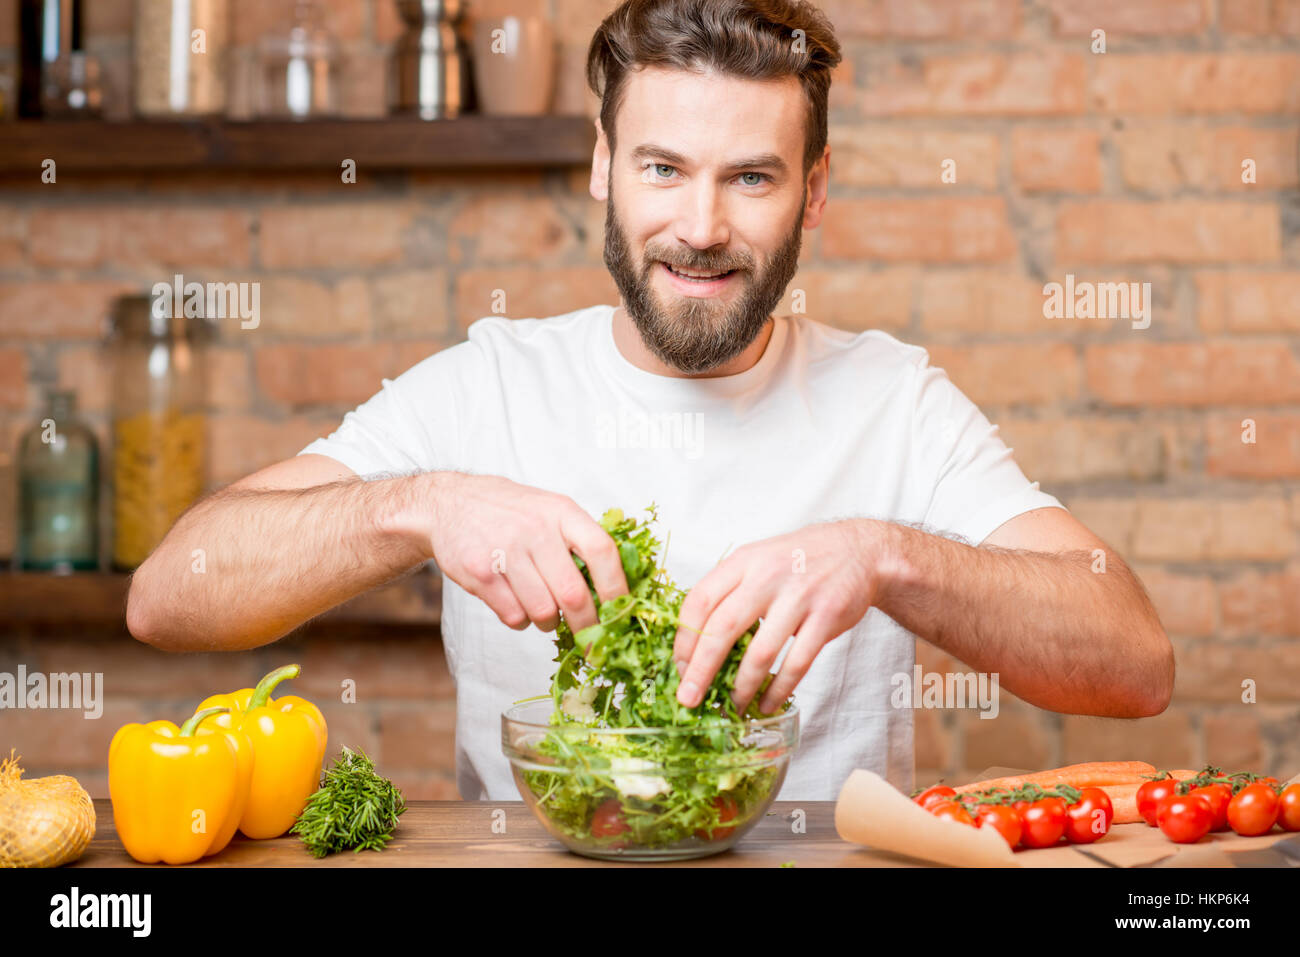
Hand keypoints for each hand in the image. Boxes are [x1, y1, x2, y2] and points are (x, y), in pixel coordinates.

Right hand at [425, 472, 628, 632]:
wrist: (451, 503)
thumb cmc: (511, 513)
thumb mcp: (550, 509)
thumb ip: (581, 541)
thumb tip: (619, 590)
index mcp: (562, 512)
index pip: (602, 551)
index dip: (616, 588)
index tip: (621, 613)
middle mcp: (535, 529)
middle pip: (574, 594)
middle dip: (588, 627)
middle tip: (591, 641)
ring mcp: (505, 551)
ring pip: (544, 612)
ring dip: (551, 623)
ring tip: (545, 612)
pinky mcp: (480, 573)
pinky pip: (514, 616)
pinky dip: (521, 621)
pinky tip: (517, 603)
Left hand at [672, 519, 882, 713]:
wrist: (857, 551)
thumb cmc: (798, 561)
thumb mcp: (757, 560)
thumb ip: (728, 591)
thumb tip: (693, 643)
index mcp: (743, 561)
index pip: (699, 600)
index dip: (684, 638)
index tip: (678, 667)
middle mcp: (766, 576)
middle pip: (722, 628)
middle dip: (701, 669)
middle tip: (688, 698)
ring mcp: (798, 597)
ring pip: (760, 652)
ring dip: (742, 686)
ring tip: (732, 705)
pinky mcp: (826, 618)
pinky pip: (797, 663)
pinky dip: (779, 689)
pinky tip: (767, 703)